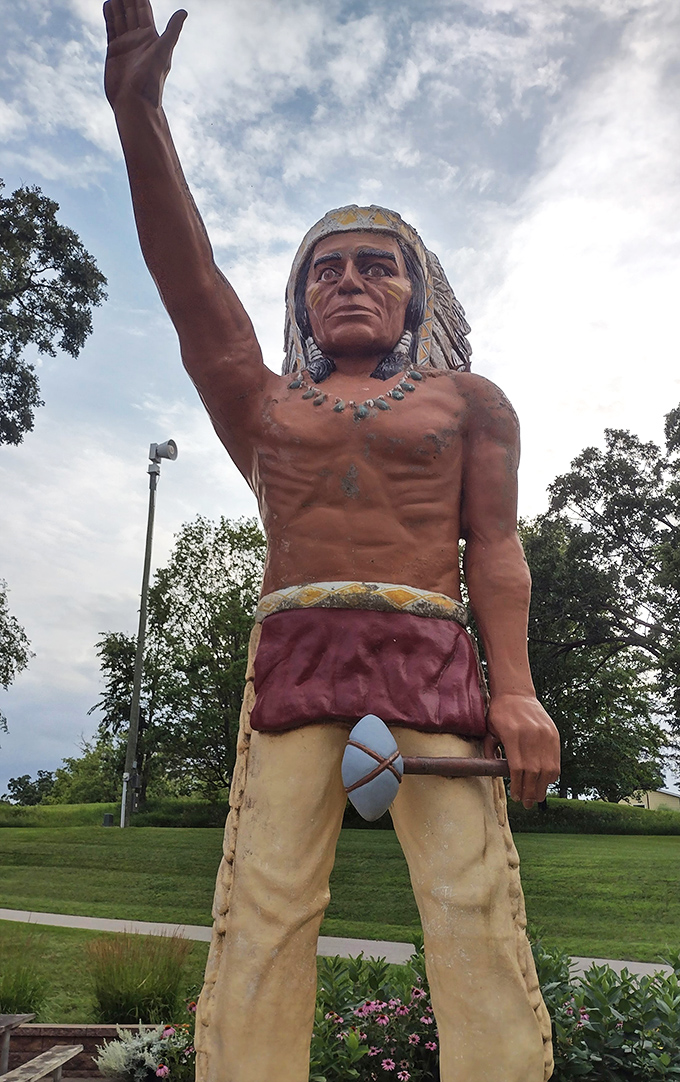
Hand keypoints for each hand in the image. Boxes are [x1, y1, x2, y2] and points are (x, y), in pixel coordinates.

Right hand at [104, 0, 186, 108]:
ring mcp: (126, 44)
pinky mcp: (114, 51)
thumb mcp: (163, 52)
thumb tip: (184, 12)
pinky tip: (108, 5)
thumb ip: (172, 31)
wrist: (134, 102)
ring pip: (120, 18)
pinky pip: (111, 29)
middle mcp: (138, 39)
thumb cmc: (151, 80)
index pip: (143, 10)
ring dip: (117, 4)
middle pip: (130, 11)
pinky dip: (109, 17)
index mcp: (151, 37)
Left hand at [483, 693, 559, 807]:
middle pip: (534, 772)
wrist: (516, 693)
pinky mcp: (554, 734)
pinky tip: (544, 782)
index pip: (518, 768)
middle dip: (530, 791)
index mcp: (513, 735)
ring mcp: (545, 735)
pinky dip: (551, 774)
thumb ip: (490, 751)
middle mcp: (531, 735)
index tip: (515, 796)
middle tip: (526, 803)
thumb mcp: (489, 731)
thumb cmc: (499, 713)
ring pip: (548, 769)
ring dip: (543, 787)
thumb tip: (492, 773)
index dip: (518, 786)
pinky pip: (555, 760)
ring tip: (536, 797)